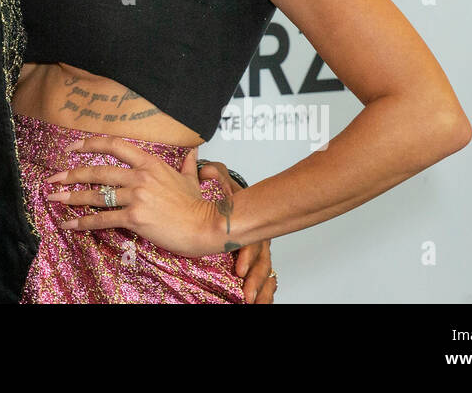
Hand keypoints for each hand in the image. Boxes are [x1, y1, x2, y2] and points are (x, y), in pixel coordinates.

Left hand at [44, 136, 231, 258]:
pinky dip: (83, 221)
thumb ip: (187, 162)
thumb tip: (192, 150)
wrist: (206, 225)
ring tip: (54, 199)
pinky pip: (102, 219)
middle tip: (53, 178)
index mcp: (149, 162)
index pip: (113, 145)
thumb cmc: (198, 204)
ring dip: (71, 197)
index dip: (89, 144)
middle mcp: (139, 176)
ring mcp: (136, 196)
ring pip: (96, 195)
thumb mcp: (190, 178)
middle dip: (71, 174)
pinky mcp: (135, 217)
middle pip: (97, 171)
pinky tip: (69, 223)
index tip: (72, 147)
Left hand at [196, 161, 275, 303]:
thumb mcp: (218, 184)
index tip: (238, 270)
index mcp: (246, 222)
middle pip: (261, 261)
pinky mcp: (254, 266)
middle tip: (246, 292)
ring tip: (251, 299)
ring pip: (265, 272)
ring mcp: (256, 253)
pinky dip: (265, 294)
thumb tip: (205, 169)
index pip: (252, 240)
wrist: (227, 209)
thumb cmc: (222, 199)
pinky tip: (260, 302)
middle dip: (255, 278)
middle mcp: (254, 239)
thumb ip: (213, 176)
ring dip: (260, 287)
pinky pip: (266, 282)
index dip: (247, 255)